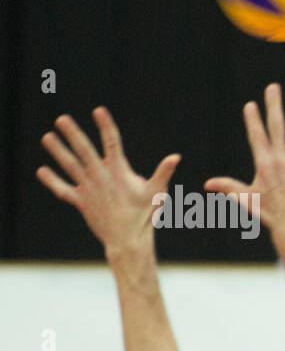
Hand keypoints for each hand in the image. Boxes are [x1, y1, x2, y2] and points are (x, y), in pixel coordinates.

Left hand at [36, 108, 180, 256]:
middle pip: (84, 150)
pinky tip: (42, 170)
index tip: (99, 110)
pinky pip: (63, 189)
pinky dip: (53, 181)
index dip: (106, 126)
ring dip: (58, 151)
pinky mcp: (81, 202)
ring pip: (70, 166)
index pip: (112, 143)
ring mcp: (89, 189)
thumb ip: (163, 172)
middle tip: (61, 119)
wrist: (128, 240)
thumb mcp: (157, 192)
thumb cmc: (145, 215)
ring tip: (47, 137)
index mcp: (120, 172)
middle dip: (73, 134)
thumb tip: (176, 157)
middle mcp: (101, 177)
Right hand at [205, 84, 284, 234]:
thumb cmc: (270, 213)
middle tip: (273, 86)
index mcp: (263, 163)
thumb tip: (207, 184)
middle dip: (273, 105)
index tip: (251, 104)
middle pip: (275, 126)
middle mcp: (280, 158)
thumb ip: (228, 187)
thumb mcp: (246, 198)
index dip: (254, 120)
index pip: (257, 136)